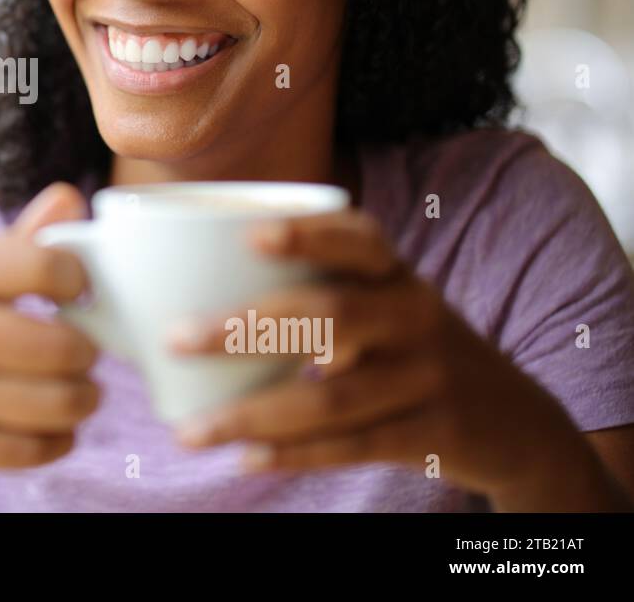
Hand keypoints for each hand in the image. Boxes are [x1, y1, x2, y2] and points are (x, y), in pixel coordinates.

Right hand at [0, 183, 100, 509]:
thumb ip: (14, 243)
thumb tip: (73, 197)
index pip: (44, 265)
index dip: (79, 282)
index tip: (79, 295)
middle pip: (61, 345)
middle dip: (89, 353)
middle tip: (85, 353)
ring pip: (57, 401)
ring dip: (83, 399)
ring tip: (79, 391)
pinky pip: (36, 448)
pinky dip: (59, 439)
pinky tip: (52, 425)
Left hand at [166, 208, 623, 509]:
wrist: (517, 419)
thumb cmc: (410, 347)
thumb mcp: (384, 304)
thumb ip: (313, 291)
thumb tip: (182, 290)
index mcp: (395, 274)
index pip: (360, 239)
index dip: (309, 234)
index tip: (250, 235)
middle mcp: (414, 316)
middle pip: (330, 316)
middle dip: (247, 327)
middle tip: (176, 338)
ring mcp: (427, 377)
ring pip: (331, 398)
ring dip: (252, 414)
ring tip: (190, 432)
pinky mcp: (433, 433)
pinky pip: (354, 445)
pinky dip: (296, 454)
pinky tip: (245, 458)